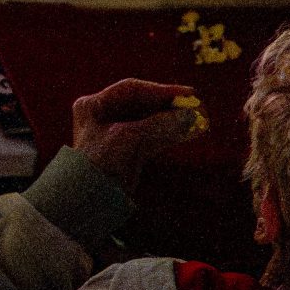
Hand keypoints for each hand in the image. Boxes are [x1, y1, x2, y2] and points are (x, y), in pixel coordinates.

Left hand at [71, 77, 202, 191]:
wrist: (88, 199)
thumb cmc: (98, 164)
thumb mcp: (127, 139)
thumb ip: (158, 125)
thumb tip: (189, 115)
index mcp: (94, 106)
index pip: (130, 90)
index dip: (160, 91)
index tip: (187, 93)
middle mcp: (104, 116)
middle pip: (143, 105)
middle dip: (170, 106)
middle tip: (197, 106)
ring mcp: (117, 133)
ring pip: (151, 121)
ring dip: (175, 120)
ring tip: (200, 119)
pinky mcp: (129, 151)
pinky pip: (154, 137)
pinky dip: (172, 134)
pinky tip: (191, 132)